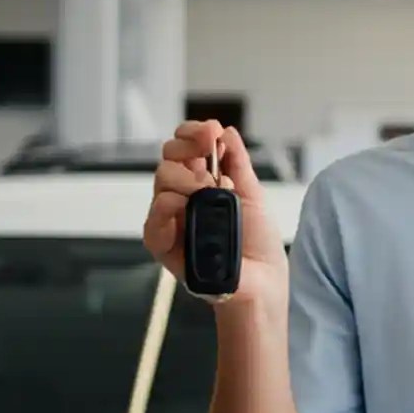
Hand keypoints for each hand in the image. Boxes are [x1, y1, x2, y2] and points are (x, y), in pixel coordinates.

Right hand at [143, 119, 287, 307]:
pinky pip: (153, 217)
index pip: (185, 148)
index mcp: (203, 182)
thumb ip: (238, 161)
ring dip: (187, 180)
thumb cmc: (256, 243)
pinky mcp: (163, 243)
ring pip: (161, 181)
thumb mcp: (252, 194)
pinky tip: (187, 210)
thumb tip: (226, 131)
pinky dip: (170, 207)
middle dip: (188, 151)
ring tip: (209, 194)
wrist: (260, 281)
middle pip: (168, 159)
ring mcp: (171, 219)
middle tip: (210, 160)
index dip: (192, 134)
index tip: (209, 132)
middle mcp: (182, 197)